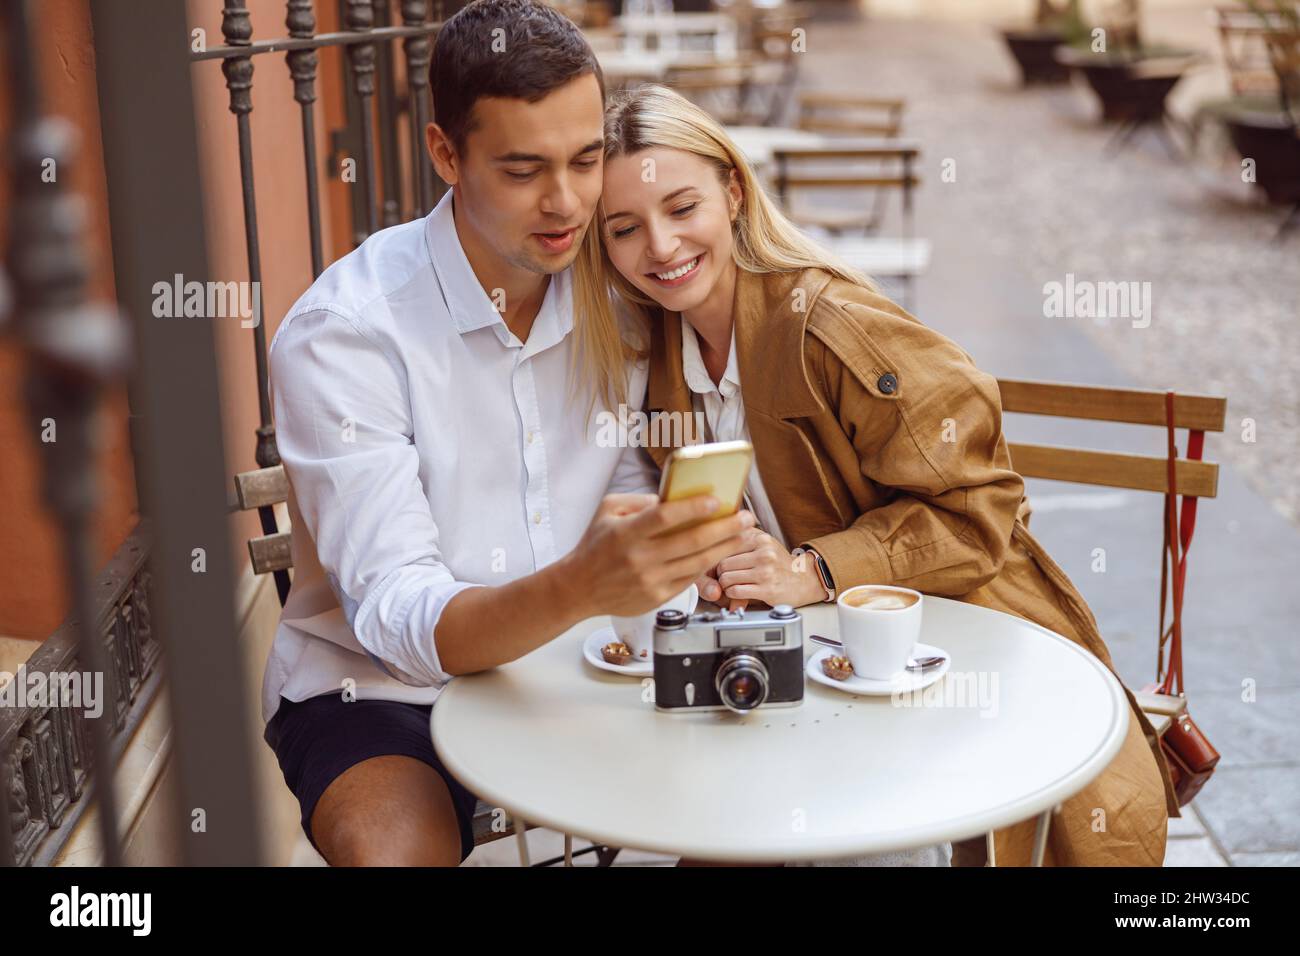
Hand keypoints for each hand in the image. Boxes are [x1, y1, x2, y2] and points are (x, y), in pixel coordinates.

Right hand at [563, 493, 756, 618]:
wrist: (578, 588)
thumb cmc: (594, 545)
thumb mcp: (607, 510)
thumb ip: (638, 501)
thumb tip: (671, 497)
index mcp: (626, 533)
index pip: (664, 517)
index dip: (692, 508)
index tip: (716, 500)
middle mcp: (640, 558)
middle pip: (691, 541)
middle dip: (724, 528)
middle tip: (746, 517)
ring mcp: (650, 580)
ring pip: (697, 562)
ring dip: (725, 548)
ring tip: (744, 535)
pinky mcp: (657, 598)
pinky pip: (689, 579)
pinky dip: (708, 565)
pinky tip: (721, 553)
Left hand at [715, 529, 827, 607]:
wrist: (804, 580)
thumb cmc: (780, 563)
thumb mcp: (765, 543)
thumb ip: (743, 537)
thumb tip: (716, 538)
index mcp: (761, 539)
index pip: (725, 544)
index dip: (716, 555)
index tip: (716, 562)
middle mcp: (764, 553)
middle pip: (723, 563)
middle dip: (719, 572)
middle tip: (722, 576)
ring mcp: (766, 572)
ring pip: (726, 578)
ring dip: (724, 584)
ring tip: (730, 584)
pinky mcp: (767, 590)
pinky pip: (735, 591)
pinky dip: (731, 594)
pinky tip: (736, 592)